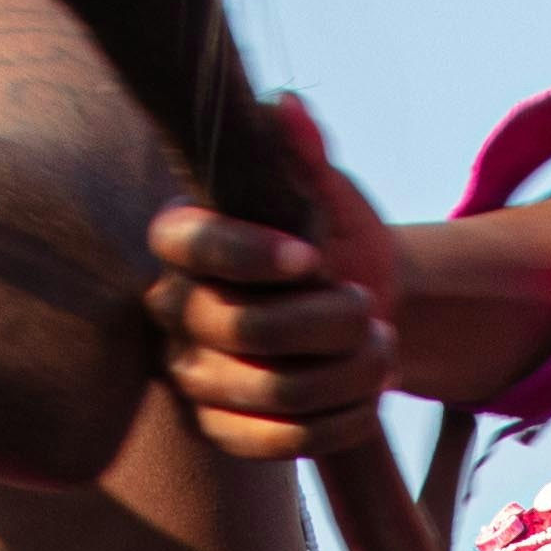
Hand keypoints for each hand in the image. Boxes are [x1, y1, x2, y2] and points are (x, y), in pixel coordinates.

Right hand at [147, 95, 405, 465]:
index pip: (191, 246)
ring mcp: (189, 376)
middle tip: (367, 307)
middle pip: (245, 327)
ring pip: (274, 389)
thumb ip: (304, 155)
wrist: (359, 309)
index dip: (252, 254)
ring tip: (381, 347)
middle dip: (329, 320)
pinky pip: (279, 443)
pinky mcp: (218, 429)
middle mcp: (170, 310)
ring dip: (350, 371)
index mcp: (181, 239)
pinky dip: (341, 420)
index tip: (313, 257)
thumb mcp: (329, 194)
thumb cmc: (334, 241)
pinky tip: (367, 395)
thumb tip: (286, 106)